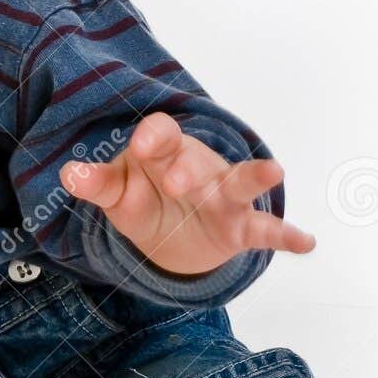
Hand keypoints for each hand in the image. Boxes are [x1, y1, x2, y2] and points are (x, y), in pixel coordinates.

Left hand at [59, 110, 314, 277]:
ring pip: (239, 184)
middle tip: (174, 184)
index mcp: (164, 153)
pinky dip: (285, 235)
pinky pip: (263, 230)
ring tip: (275, 170)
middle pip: (195, 163)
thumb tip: (70, 173)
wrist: (169, 231)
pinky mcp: (238, 227)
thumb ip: (97, 183)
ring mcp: (222, 197)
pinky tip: (307, 242)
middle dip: (187, 171)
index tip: (142, 145)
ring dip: (254, 177)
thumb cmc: (143, 196)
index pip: (161, 135)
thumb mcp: (118, 193)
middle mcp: (198, 169)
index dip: (153, 137)